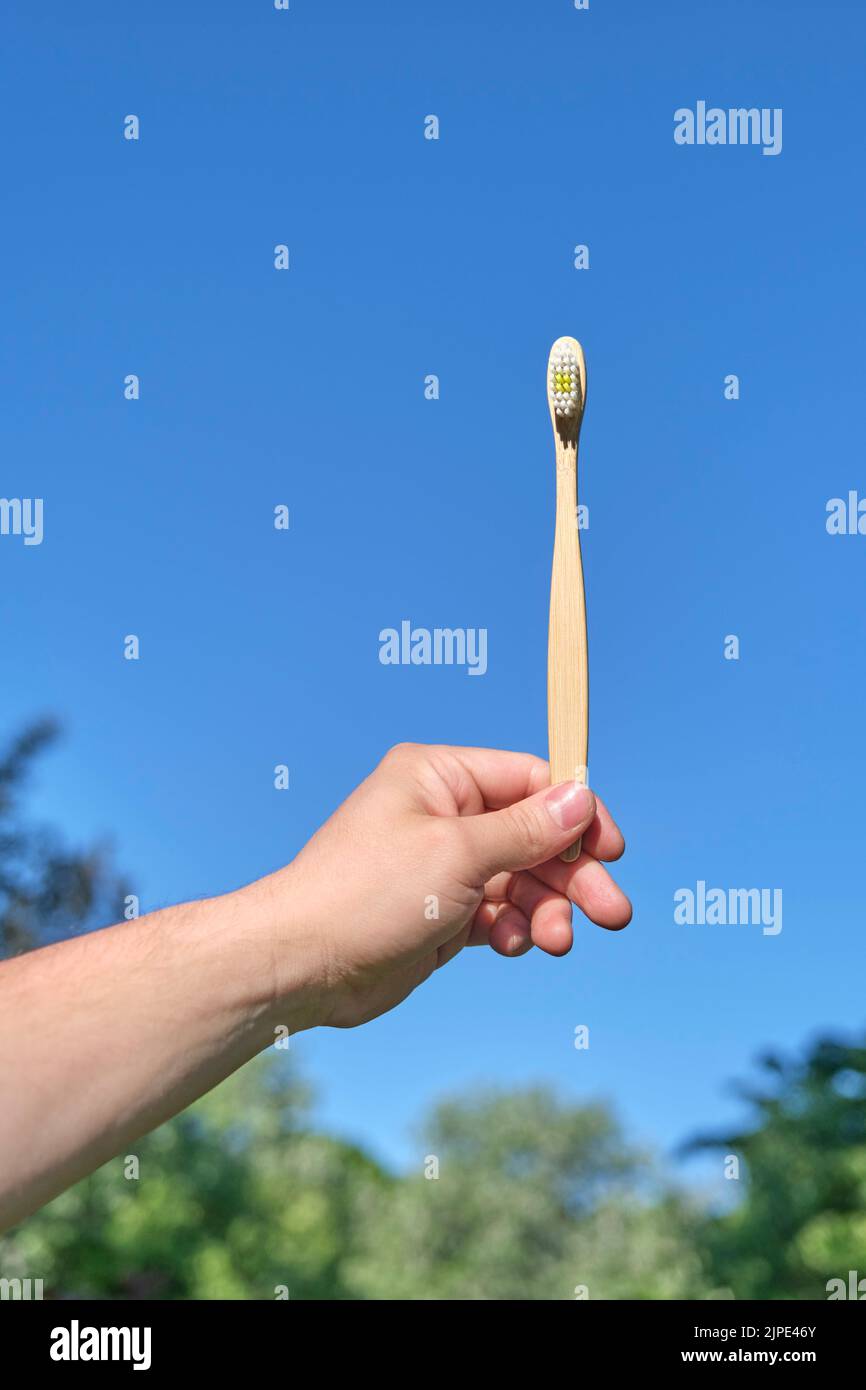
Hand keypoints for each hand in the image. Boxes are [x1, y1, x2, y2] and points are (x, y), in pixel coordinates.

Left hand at [277, 743, 630, 1028]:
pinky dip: (512, 928)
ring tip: (554, 940)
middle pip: (534, 835)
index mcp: (439, 776)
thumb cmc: (367, 893)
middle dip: (572, 874)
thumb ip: (526, 829)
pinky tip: (508, 944)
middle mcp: (442, 814)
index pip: (531, 779)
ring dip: (546, 908)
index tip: (612, 850)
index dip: (576, 813)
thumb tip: (581, 798)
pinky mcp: (439, 911)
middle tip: (613, 914)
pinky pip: (497, 912)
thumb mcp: (458, 853)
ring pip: (521, 879)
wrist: (304, 965)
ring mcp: (441, 864)